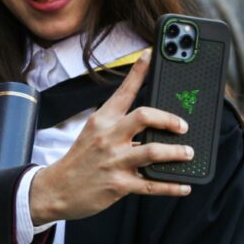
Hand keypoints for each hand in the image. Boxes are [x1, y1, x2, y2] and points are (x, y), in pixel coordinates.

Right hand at [26, 52, 193, 225]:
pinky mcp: (119, 184)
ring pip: (153, 152)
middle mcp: (108, 137)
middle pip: (144, 116)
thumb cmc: (79, 160)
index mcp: (102, 120)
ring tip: (188, 153)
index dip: (139, 71)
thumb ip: (118, 126)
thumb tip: (151, 126)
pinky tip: (184, 185)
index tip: (151, 54)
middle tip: (183, 126)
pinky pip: (152, 184)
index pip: (124, 91)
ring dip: (176, 152)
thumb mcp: (92, 134)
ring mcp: (114, 161)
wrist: (56, 189)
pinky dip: (172, 186)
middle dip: (169, 119)